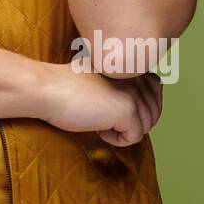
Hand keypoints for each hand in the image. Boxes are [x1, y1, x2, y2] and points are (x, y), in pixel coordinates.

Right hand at [42, 66, 163, 147]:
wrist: (47, 89)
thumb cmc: (65, 86)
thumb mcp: (99, 76)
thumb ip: (122, 81)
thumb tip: (140, 105)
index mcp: (129, 63)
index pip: (156, 86)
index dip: (140, 103)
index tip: (116, 108)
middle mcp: (136, 75)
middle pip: (154, 109)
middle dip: (134, 121)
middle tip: (107, 119)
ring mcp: (133, 91)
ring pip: (147, 125)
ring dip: (124, 130)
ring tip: (100, 122)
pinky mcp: (128, 109)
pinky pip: (135, 137)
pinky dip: (117, 140)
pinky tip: (98, 129)